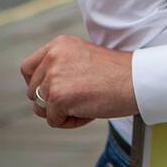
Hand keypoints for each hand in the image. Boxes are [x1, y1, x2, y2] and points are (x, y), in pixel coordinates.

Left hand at [20, 35, 137, 127]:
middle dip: (52, 102)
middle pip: (32, 91)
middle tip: (80, 100)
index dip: (36, 84)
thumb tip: (40, 90)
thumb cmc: (119, 73)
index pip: (28, 68)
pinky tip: (89, 111)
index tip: (52, 91)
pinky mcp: (59, 97)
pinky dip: (70, 122)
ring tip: (86, 105)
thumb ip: (61, 67)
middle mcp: (53, 57)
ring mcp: (54, 77)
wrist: (139, 80)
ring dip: (62, 112)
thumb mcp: (84, 57)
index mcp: (59, 45)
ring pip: (41, 108)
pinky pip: (54, 120)